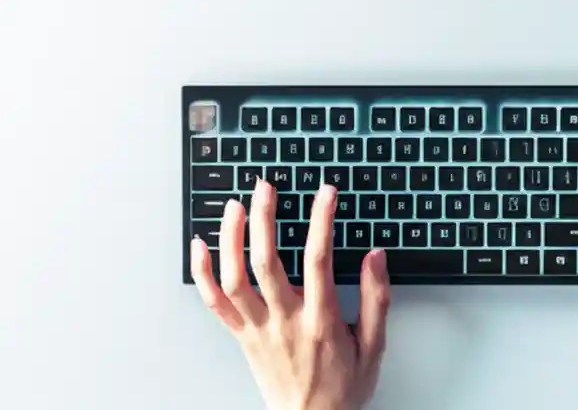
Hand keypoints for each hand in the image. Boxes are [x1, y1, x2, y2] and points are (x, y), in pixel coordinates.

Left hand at [190, 181, 389, 409]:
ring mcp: (258, 330)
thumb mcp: (374, 347)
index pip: (319, 260)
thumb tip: (376, 258)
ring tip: (234, 207)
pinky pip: (215, 304)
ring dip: (230, 240)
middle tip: (265, 187)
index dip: (322, 220)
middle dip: (264, 219)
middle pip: (267, 263)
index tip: (326, 193)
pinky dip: (202, 273)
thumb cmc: (342, 390)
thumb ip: (376, 299)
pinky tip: (200, 246)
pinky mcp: (242, 338)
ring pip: (234, 279)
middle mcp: (284, 323)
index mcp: (320, 322)